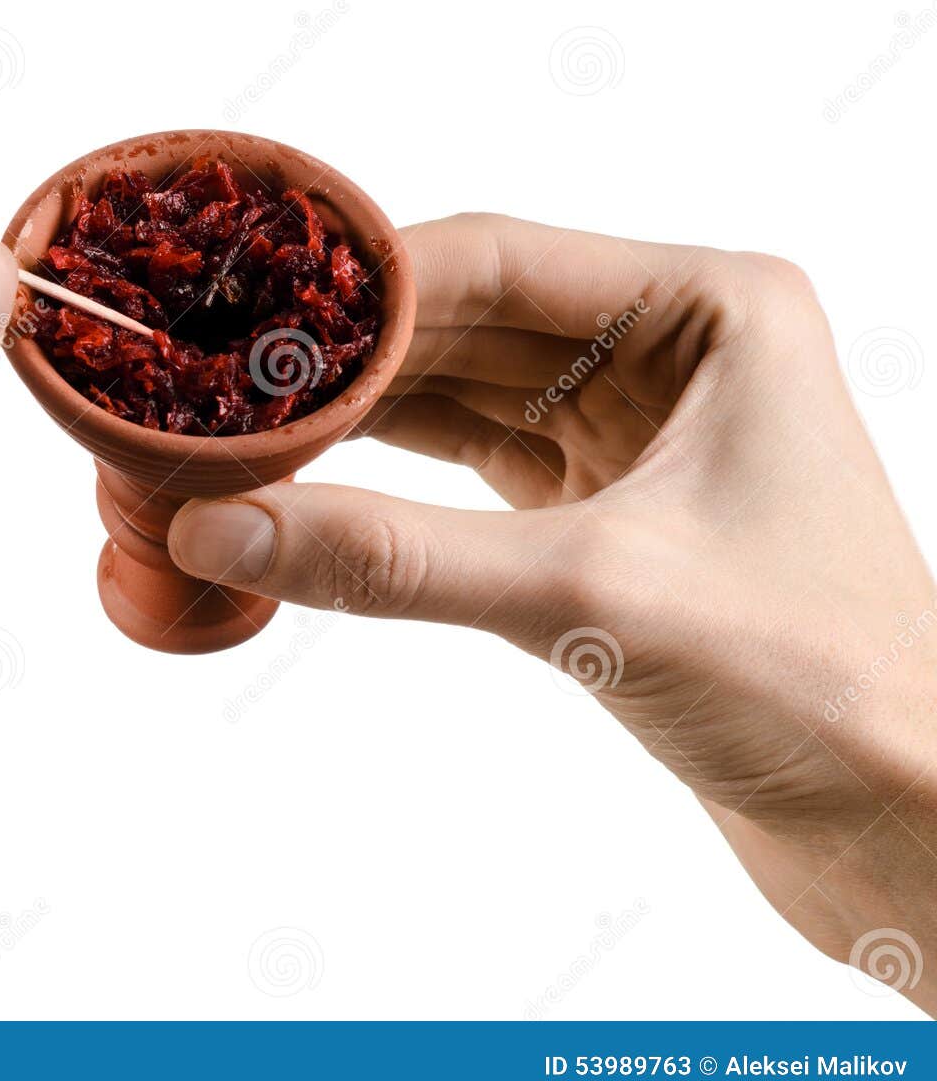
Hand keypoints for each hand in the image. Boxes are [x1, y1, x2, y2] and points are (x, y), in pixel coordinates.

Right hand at [168, 213, 936, 1012]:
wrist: (899, 821)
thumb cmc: (821, 687)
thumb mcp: (590, 596)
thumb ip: (396, 560)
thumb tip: (224, 527)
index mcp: (710, 309)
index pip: (491, 260)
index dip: (355, 294)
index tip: (239, 323)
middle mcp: (670, 351)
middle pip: (460, 326)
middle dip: (338, 364)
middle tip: (212, 391)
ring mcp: (631, 432)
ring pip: (455, 399)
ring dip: (351, 423)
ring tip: (235, 438)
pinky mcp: (598, 515)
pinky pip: (466, 473)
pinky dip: (386, 487)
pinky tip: (306, 489)